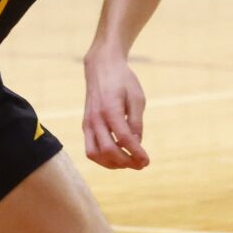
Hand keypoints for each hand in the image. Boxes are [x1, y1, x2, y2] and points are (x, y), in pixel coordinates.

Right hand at [83, 49, 149, 169]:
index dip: (136, 153)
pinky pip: (90, 149)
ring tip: (128, 163)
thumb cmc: (122, 80)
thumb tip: (137, 144)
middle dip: (126, 162)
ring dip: (112, 164)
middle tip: (141, 165)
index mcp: (111, 109)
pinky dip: (103, 158)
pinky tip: (116, 157)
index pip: (124, 139)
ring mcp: (88, 123)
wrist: (101, 67)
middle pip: (108, 150)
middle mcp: (96, 118)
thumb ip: (136, 122)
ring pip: (95, 154)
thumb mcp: (137, 97)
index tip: (147, 161)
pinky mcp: (85, 125)